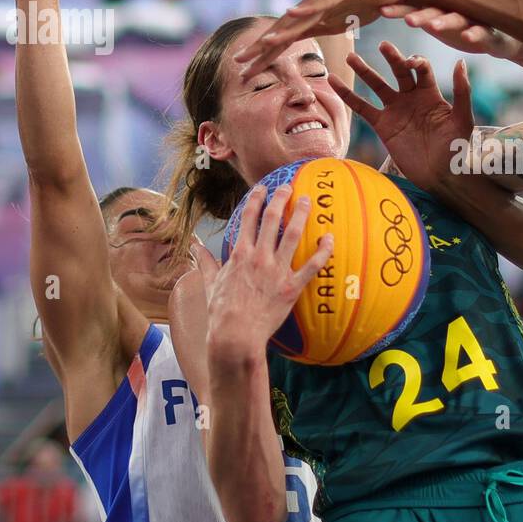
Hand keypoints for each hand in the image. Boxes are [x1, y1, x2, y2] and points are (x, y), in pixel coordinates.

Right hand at [205, 187, 333, 356]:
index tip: (262, 188)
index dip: (256, 199)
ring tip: (308, 201)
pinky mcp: (292, 287)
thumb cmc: (221, 311)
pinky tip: (329, 237)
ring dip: (301, 215)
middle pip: (272, 219)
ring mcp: (277, 271)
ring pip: (293, 235)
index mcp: (240, 254)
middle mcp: (259, 257)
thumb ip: (205, 262)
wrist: (235, 334)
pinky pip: (312, 266)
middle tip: (288, 187)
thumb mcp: (210, 283)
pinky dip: (322, 251)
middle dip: (280, 198)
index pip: (248, 218)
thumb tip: (193, 247)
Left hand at [233, 0, 413, 77]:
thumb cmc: (369, 0)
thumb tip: (316, 45)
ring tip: (260, 44)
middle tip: (238, 63)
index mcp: (314, 20)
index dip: (264, 57)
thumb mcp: (343, 23)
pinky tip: (291, 12)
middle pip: (283, 32)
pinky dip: (307, 8)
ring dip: (279, 31)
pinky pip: (322, 2)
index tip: (245, 72)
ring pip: (298, 18)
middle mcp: (314, 8)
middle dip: (260, 49)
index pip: (284, 41)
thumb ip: (326, 31)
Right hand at [327, 41, 474, 190]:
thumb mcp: (463, 119)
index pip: (421, 70)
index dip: (416, 62)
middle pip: (399, 71)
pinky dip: (347, 95)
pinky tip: (334, 80)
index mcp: (431, 93)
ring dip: (365, 70)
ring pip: (377, 85)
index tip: (411, 63)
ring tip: (350, 56)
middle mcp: (411, 97)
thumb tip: (460, 62)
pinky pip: (361, 107)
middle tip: (384, 45)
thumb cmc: (456, 148)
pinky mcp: (382, 125)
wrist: (440, 175)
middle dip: (392, 58)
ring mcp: (395, 110)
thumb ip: (463, 92)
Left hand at [379, 5, 521, 60]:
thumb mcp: (439, 25)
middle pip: (434, 12)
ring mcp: (472, 21)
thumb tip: (385, 15)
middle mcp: (453, 13)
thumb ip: (418, 18)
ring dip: (445, 22)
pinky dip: (475, 34)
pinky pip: (482, 33)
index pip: (416, 8)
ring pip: (457, 20)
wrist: (502, 40)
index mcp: (438, 13)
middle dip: (420, 15)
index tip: (382, 10)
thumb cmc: (464, 31)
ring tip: (433, 26)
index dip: (400, 9)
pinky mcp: (490, 34)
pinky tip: (468, 37)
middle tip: (407, 20)